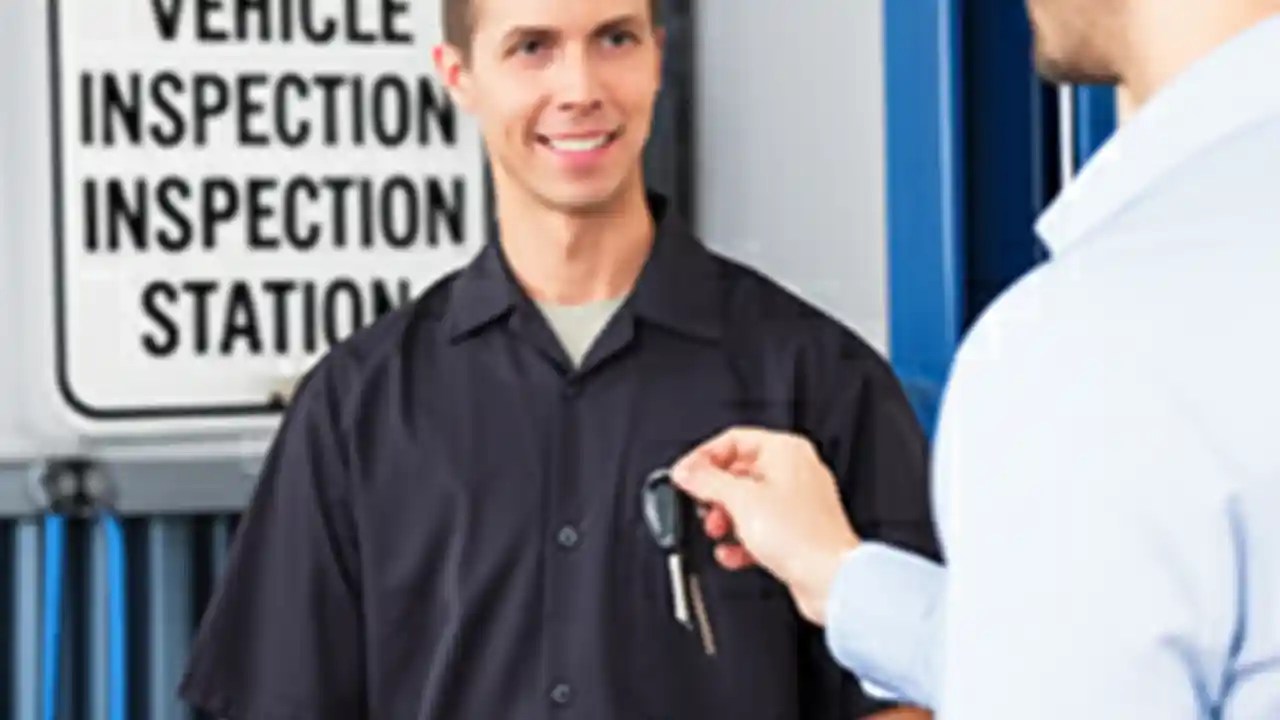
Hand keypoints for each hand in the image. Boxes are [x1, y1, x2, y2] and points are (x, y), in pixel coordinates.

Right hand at [671, 427, 860, 625]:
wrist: (831, 580)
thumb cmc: (802, 536)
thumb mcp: (741, 501)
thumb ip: (707, 482)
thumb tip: (686, 471)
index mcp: (786, 450)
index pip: (734, 440)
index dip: (704, 457)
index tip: (685, 475)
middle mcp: (795, 471)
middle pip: (739, 472)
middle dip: (715, 494)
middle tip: (702, 506)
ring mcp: (798, 503)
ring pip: (748, 503)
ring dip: (726, 520)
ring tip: (717, 532)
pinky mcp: (797, 532)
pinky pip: (760, 528)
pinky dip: (742, 540)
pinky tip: (733, 553)